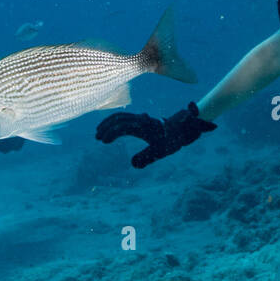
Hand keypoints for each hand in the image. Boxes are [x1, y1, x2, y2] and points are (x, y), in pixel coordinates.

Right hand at [96, 102, 215, 168]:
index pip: (123, 126)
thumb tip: (132, 165)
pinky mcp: (140, 119)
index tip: (103, 141)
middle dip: (106, 127)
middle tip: (97, 137)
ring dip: (108, 123)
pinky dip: (114, 121)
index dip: (111, 133)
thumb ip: (146, 157)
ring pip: (120, 116)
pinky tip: (109, 129)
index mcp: (144, 126)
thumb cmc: (171, 141)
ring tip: (99, 133)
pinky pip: (124, 116)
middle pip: (119, 118)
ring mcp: (140, 117)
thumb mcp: (159, 151)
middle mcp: (141, 119)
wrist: (182, 128)